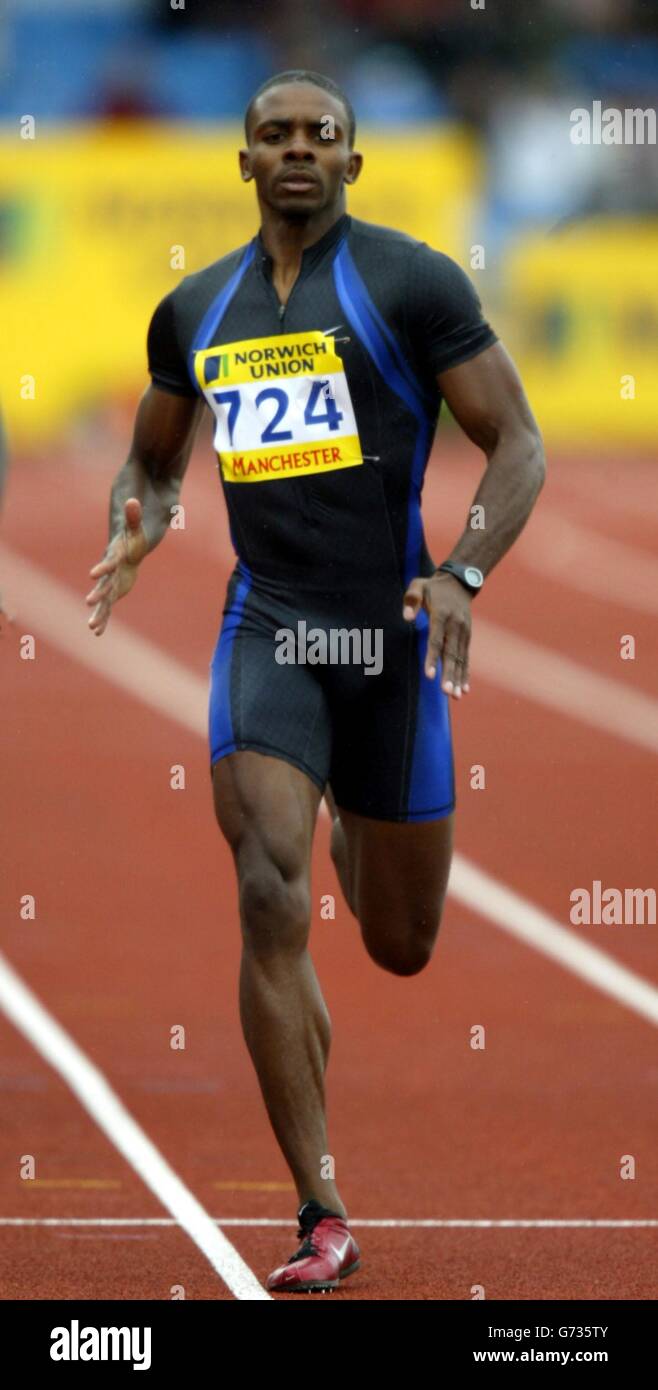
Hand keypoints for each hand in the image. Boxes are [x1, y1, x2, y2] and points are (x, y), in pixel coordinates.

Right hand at [86, 497, 147, 635]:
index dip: (103, 568)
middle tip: (89, 603)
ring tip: (92, 628)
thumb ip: (133, 516)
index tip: (94, 575)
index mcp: (115, 556)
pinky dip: (103, 618)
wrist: (128, 548)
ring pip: (104, 600)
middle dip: (98, 594)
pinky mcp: (114, 591)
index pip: (110, 563)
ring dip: (99, 613)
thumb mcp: (136, 528)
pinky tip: (97, 632)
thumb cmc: (133, 537)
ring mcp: (111, 583)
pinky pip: (108, 607)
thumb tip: (133, 500)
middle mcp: (110, 572)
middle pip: (104, 584)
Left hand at [402, 573, 471, 697]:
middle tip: (447, 692)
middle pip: (451, 653)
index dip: (432, 658)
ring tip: (456, 696)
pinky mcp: (467, 637)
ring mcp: (463, 632)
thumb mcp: (418, 585)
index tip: (429, 675)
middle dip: (449, 674)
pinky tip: (464, 689)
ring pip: (460, 658)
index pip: (436, 640)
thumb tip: (407, 618)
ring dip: (458, 678)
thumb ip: (411, 599)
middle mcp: (455, 625)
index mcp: (442, 615)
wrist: (459, 582)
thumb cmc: (433, 587)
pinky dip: (465, 673)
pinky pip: (466, 657)